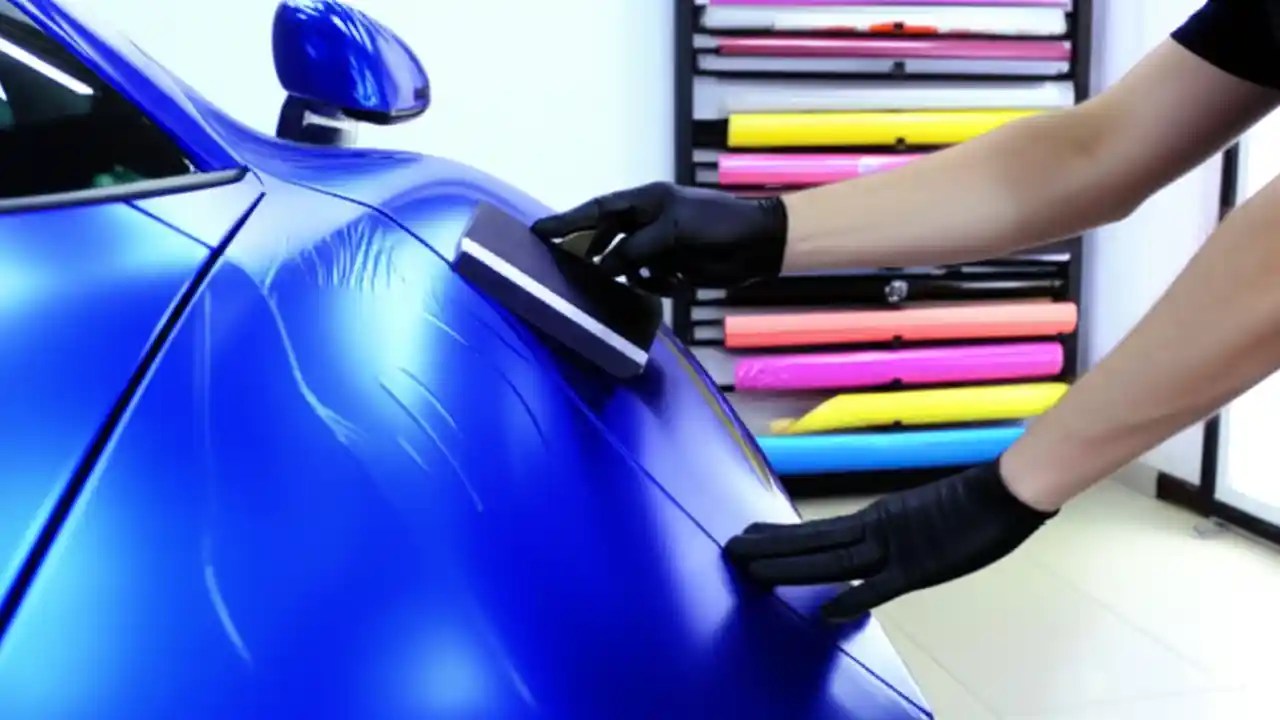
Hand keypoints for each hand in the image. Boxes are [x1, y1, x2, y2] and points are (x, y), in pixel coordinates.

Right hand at [531, 182, 787, 292]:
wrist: (758, 244)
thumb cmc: (717, 226)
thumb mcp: (672, 233)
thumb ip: (634, 249)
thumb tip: (605, 266)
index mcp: (645, 201)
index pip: (597, 209)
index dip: (566, 221)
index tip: (538, 232)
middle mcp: (648, 221)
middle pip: (607, 239)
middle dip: (597, 255)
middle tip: (573, 272)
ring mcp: (660, 244)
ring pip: (628, 264)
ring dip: (635, 276)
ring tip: (654, 279)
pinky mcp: (673, 266)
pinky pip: (649, 279)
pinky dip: (658, 285)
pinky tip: (676, 284)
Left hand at [723, 462, 1055, 620]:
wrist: (1007, 491)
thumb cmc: (971, 505)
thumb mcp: (921, 519)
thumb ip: (895, 534)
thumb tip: (874, 541)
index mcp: (876, 520)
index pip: (818, 530)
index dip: (781, 534)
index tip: (748, 535)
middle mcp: (876, 530)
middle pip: (813, 541)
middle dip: (770, 548)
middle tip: (730, 549)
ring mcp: (896, 548)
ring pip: (832, 559)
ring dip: (790, 564)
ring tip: (751, 566)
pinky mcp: (920, 566)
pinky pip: (881, 586)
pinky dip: (854, 598)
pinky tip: (824, 611)